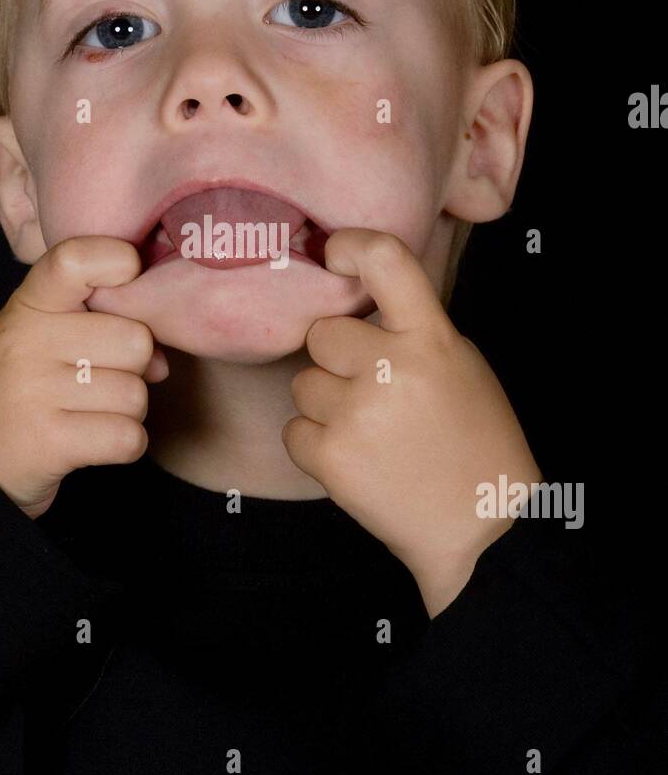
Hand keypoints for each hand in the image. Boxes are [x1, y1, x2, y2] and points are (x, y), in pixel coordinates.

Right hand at [0, 236, 168, 519]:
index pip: (76, 259)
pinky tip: (94, 441)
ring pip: (136, 394)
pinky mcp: (48, 442)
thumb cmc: (20, 390)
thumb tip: (159, 361)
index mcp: (28, 305)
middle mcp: (26, 341)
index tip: (125, 281)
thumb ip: (99, 325)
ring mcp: (33, 392)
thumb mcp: (41, 337)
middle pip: (134, 340)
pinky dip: (124, 445)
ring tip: (89, 413)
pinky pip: (128, 436)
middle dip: (133, 370)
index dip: (117, 263)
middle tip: (98, 382)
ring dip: (127, 413)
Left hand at [281, 229, 541, 615]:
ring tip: (372, 433)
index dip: (353, 246)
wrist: (480, 528)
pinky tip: (357, 460)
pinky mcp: (332, 457)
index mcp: (432, 338)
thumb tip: (360, 297)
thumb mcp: (462, 365)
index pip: (388, 261)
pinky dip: (316, 446)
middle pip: (323, 334)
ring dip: (326, 405)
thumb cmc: (475, 442)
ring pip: (304, 384)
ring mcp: (357, 413)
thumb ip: (413, 330)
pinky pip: (294, 430)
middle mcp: (391, 368)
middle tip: (371, 391)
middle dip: (337, 360)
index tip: (335, 253)